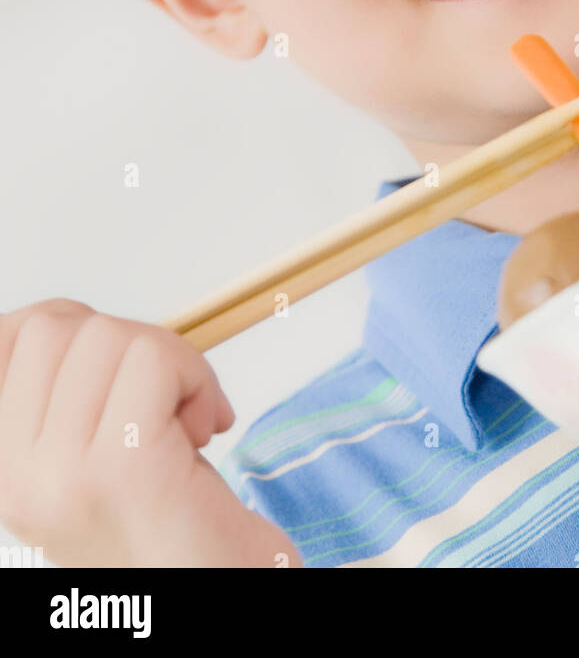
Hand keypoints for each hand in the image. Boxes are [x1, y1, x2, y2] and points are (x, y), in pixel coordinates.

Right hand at [0, 299, 301, 566]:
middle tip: (164, 400)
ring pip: (108, 334)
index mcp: (5, 470)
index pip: (11, 338)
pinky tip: (205, 429)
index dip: (76, 328)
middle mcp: (18, 480)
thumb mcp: (90, 457)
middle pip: (55, 327)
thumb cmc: (173, 531)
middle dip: (128, 341)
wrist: (220, 599)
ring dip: (170, 360)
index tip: (120, 367)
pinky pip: (153, 360)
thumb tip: (58, 316)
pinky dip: (195, 376)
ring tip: (185, 421)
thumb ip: (65, 393)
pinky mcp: (125, 469)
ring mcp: (63, 476)